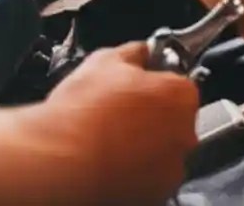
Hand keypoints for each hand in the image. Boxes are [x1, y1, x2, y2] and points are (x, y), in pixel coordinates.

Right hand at [35, 42, 198, 204]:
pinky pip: (153, 178)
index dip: (155, 87)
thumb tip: (140, 51)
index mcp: (181, 95)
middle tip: (119, 118)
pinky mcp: (159, 192)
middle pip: (175, 120)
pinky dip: (138, 173)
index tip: (138, 92)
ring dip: (147, 147)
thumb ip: (134, 52)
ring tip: (111, 144)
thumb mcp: (105, 61)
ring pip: (165, 151)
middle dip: (152, 118)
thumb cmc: (81, 113)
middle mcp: (186, 131)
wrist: (58, 160)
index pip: (180, 86)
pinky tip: (112, 164)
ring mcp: (173, 165)